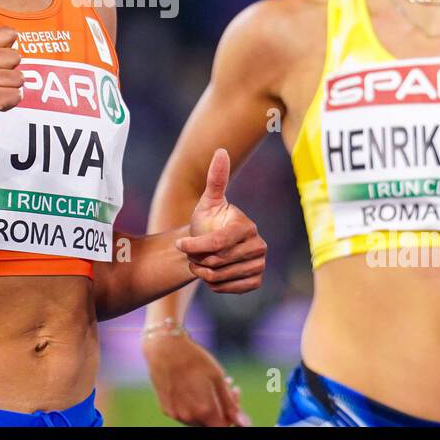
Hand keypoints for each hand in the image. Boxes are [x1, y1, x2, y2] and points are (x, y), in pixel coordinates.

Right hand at [143, 332, 250, 426]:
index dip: (233, 416)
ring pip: (198, 419)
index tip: (235, 395)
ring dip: (208, 406)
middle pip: (211, 423)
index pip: (224, 426)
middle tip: (228, 386)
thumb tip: (244, 423)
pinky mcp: (166, 409)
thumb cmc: (194, 359)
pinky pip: (185, 413)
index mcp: (205, 411)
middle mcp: (189, 417)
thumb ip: (230, 404)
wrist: (164, 348)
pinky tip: (195, 387)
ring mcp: (176, 414)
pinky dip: (193, 405)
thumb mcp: (217, 378)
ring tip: (210, 384)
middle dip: (222, 408)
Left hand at [176, 149, 266, 293]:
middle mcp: (258, 245)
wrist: (208, 246)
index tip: (179, 244)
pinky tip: (212, 273)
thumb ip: (215, 179)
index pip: (216, 242)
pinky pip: (229, 288)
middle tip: (193, 253)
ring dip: (203, 272)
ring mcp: (259, 264)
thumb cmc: (206, 221)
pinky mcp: (256, 281)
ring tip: (201, 262)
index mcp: (246, 226)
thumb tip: (221, 150)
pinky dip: (214, 284)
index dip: (195, 245)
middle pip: (217, 261)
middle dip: (197, 259)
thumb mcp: (207, 201)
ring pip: (220, 276)